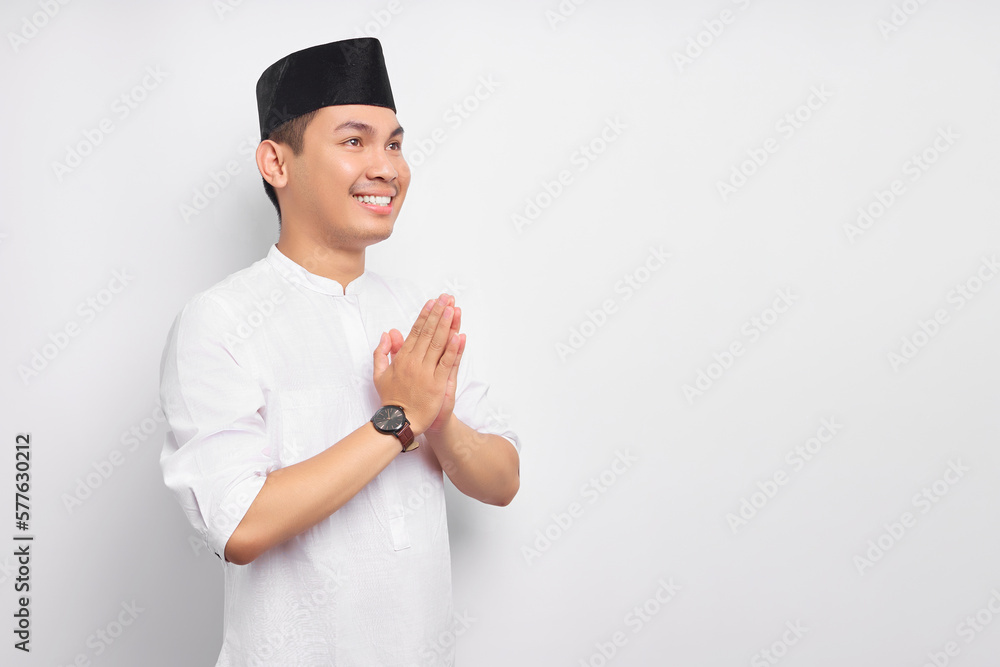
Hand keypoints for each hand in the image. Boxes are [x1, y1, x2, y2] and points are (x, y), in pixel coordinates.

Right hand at [372, 293, 461, 435]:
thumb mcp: (379, 374)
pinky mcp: (437, 384)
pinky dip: (453, 349)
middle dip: (438, 313)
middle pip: (428, 332)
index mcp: (402, 358)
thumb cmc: (391, 399)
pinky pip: (447, 363)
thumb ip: (382, 352)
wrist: (399, 422)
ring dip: (446, 325)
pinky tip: (458, 335)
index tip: (432, 302)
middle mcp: (414, 362)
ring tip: (453, 309)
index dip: (425, 315)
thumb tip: (387, 333)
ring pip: (438, 344)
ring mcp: (426, 372)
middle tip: (446, 298)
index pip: (415, 331)